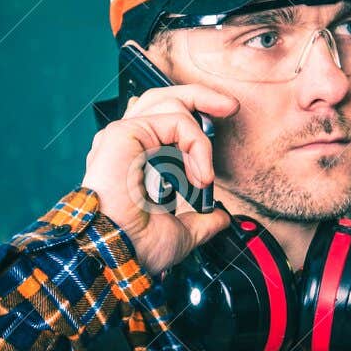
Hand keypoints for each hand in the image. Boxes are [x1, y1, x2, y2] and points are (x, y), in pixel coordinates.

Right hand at [83, 84, 237, 276]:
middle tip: (230, 107)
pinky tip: (200, 176)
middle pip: (163, 99)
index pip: (163, 122)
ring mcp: (124, 136)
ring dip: (200, 130)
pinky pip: (174, 122)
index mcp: (134, 162)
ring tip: (208, 167)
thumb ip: (201, 221)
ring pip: (168, 103)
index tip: (219, 128)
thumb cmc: (136, 246)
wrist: (119, 254)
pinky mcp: (124, 132)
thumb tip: (220, 218)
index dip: (193, 121)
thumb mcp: (180, 232)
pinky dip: (195, 145)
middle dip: (201, 97)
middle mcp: (127, 145)